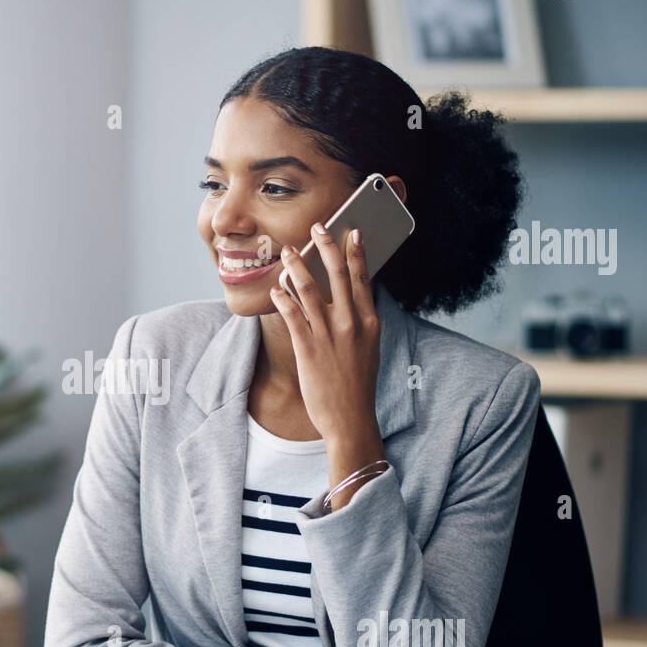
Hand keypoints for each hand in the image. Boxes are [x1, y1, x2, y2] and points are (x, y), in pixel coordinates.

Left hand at [270, 224, 383, 504]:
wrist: (350, 419)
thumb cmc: (356, 386)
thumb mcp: (368, 349)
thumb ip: (360, 323)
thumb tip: (351, 300)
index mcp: (370, 323)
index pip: (363, 279)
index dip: (356, 253)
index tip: (352, 231)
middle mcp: (352, 324)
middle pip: (338, 276)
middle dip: (326, 247)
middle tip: (318, 227)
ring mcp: (329, 336)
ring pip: (311, 290)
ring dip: (298, 267)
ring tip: (288, 250)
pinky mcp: (308, 349)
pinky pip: (292, 316)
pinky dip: (283, 298)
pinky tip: (275, 288)